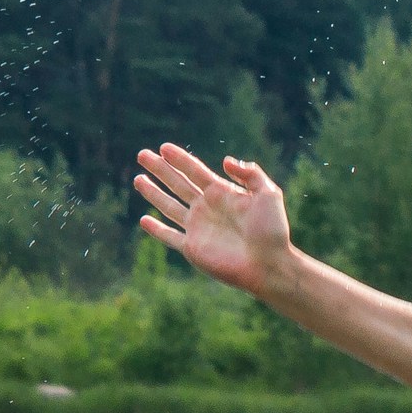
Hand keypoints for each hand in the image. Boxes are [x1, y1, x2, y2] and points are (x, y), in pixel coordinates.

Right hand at [132, 143, 293, 294]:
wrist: (270, 264)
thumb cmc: (273, 230)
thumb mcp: (269, 193)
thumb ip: (250, 173)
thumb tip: (225, 161)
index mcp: (222, 193)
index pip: (195, 171)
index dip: (179, 159)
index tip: (164, 147)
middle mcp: (207, 208)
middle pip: (178, 184)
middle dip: (160, 169)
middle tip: (142, 155)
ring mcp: (198, 228)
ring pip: (169, 206)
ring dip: (153, 193)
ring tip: (138, 179)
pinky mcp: (193, 249)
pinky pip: (169, 237)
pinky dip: (156, 229)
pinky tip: (143, 220)